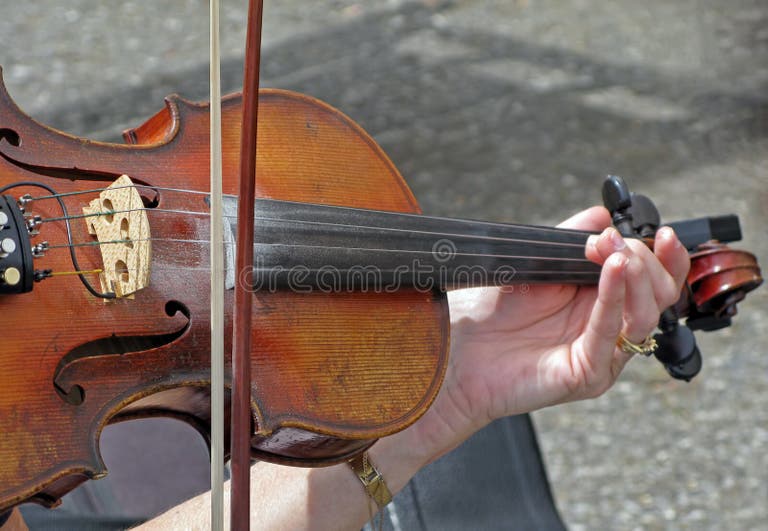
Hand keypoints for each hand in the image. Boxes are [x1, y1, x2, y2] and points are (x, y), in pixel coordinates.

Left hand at [406, 206, 689, 464]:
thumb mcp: (534, 264)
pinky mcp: (586, 374)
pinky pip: (610, 334)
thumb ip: (569, 239)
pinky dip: (614, 299)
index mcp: (602, 302)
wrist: (455, 351)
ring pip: (645, 316)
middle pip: (660, 295)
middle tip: (612, 242)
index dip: (659, 254)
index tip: (646, 231)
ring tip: (616, 254)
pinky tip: (611, 273)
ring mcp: (601, 354)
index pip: (655, 278)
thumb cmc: (489, 312)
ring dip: (635, 278)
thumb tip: (603, 215)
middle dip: (643, 260)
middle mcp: (608, 328)